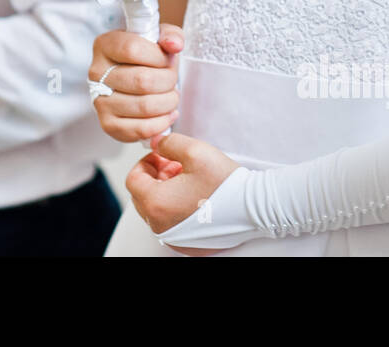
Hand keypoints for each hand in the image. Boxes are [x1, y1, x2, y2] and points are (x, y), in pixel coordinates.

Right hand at [89, 23, 181, 142]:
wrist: (133, 80)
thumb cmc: (146, 58)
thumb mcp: (158, 38)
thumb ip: (170, 35)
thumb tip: (175, 45)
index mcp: (105, 45)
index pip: (133, 49)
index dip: (159, 57)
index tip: (167, 60)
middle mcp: (97, 73)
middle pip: (142, 80)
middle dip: (168, 81)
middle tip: (172, 80)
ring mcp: (100, 100)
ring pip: (144, 106)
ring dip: (168, 102)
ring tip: (171, 97)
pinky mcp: (108, 124)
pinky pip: (141, 129)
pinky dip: (161, 123)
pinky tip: (167, 114)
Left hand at [126, 132, 240, 253]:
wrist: (255, 207)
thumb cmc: (226, 183)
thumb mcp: (194, 150)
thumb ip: (167, 143)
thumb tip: (155, 144)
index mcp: (156, 204)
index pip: (133, 179)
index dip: (146, 162)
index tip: (161, 156)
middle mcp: (160, 226)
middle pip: (142, 196)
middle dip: (155, 177)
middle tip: (176, 166)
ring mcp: (174, 238)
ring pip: (156, 211)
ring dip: (165, 193)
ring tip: (188, 180)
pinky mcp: (188, 245)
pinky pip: (171, 224)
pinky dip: (176, 210)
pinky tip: (195, 198)